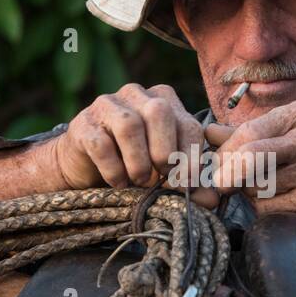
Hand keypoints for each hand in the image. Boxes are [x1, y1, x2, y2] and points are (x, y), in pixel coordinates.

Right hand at [49, 83, 219, 206]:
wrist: (84, 166)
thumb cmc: (131, 164)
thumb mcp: (164, 172)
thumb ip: (188, 183)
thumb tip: (213, 202)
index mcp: (164, 101)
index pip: (189, 124)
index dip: (191, 158)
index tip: (187, 185)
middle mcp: (137, 94)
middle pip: (160, 112)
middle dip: (164, 152)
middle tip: (160, 179)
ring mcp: (107, 105)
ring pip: (130, 125)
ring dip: (138, 161)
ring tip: (139, 181)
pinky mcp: (82, 123)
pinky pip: (101, 143)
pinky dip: (113, 168)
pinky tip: (118, 182)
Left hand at [204, 100, 295, 237]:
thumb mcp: (290, 136)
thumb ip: (248, 134)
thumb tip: (207, 132)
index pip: (247, 132)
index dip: (224, 154)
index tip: (215, 168)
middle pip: (250, 157)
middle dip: (229, 174)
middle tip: (221, 185)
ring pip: (256, 184)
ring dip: (249, 194)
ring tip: (264, 190)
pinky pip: (270, 207)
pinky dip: (265, 210)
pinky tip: (281, 203)